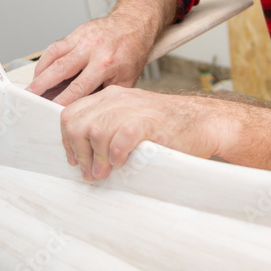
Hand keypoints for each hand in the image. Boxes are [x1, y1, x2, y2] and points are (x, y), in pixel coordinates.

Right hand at [27, 12, 157, 103]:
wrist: (135, 24)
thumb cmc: (132, 53)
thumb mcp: (126, 79)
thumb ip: (106, 93)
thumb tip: (86, 109)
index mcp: (107, 63)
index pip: (79, 86)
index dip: (63, 99)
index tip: (51, 109)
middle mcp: (93, 49)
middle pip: (61, 69)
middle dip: (43, 86)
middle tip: (30, 98)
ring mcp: (83, 38)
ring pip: (54, 56)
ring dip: (40, 72)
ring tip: (31, 87)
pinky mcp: (77, 32)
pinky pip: (56, 46)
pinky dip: (45, 60)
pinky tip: (40, 71)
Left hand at [60, 86, 226, 180]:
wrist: (203, 123)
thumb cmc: (168, 127)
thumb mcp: (132, 119)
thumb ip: (108, 127)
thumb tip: (83, 153)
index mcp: (111, 97)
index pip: (71, 112)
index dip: (67, 140)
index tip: (74, 159)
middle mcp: (119, 98)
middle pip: (78, 122)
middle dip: (78, 151)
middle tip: (89, 171)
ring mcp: (135, 109)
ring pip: (96, 131)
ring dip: (97, 158)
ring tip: (104, 173)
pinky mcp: (150, 122)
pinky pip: (121, 137)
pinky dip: (117, 154)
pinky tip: (122, 162)